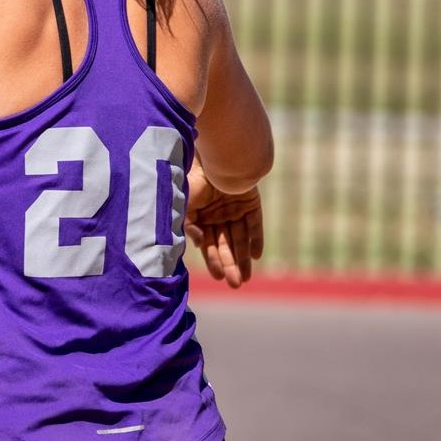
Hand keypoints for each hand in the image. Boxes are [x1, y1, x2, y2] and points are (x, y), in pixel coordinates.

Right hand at [183, 162, 262, 288]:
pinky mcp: (251, 202)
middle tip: (236, 284)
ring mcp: (235, 209)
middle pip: (226, 244)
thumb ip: (189, 225)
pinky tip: (255, 256)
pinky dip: (256, 238)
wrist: (214, 156)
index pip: (209, 244)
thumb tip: (201, 244)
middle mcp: (218, 215)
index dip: (214, 260)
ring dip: (243, 257)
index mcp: (201, 217)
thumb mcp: (184, 205)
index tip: (218, 277)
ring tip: (246, 277)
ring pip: (240, 238)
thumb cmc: (193, 179)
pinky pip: (255, 224)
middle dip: (230, 264)